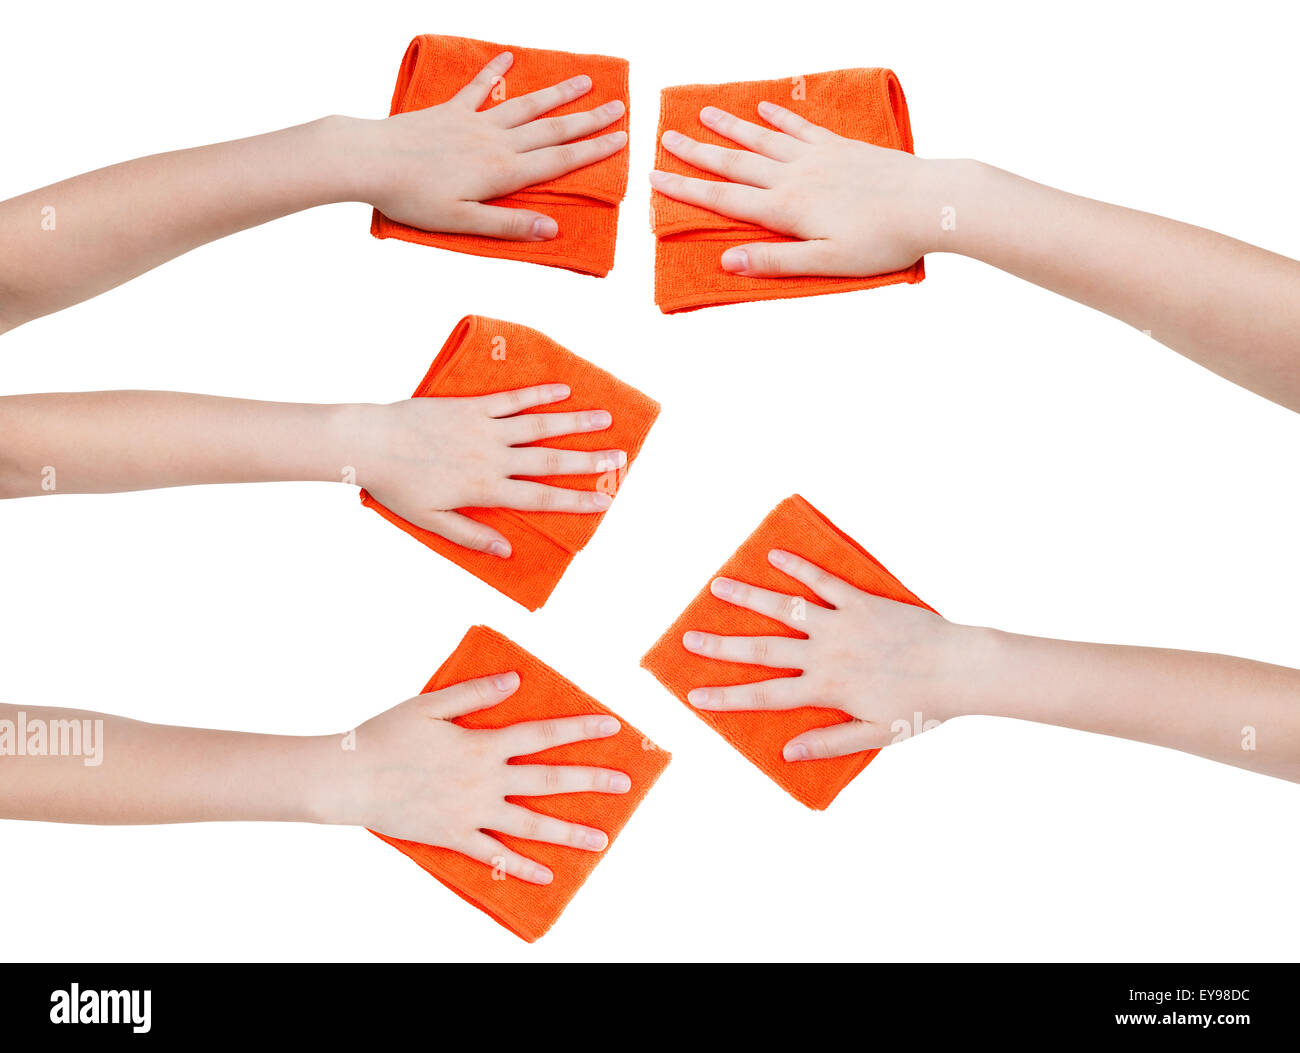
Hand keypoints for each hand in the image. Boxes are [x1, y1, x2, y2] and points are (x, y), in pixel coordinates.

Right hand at [337, 672, 628, 883]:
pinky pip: (494, 855)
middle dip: (591, 780)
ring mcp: (472, 812)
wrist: (347, 779)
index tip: (612, 727)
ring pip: (531, 823)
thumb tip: (516, 680)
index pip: (543, 734)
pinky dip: (521, 867)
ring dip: (569, 831)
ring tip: (601, 839)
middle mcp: (485, 780)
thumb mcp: (431, 703)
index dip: (579, 730)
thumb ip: (476, 692)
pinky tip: (546, 874)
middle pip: (549, 780)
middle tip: (624, 784)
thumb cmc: (385, 735)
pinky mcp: (454, 836)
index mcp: (482, 743)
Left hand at [353, 384, 623, 556]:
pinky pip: (512, 399)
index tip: (604, 501)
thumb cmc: (398, 487)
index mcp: (485, 489)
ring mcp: (484, 428)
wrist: (370, 443)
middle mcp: (492, 457)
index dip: (575, 500)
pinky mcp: (471, 406)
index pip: (541, 498)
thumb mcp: (433, 521)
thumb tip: (507, 553)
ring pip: (539, 425)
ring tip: (605, 417)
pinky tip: (563, 391)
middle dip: (589, 460)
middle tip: (620, 458)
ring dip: (575, 421)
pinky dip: (539, 394)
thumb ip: (472, 536)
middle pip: (550, 460)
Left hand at [359, 52, 626, 239]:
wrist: (370, 160)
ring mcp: (473, 123)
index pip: (559, 161)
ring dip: (557, 94)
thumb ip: (508, 225)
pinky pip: (480, 88)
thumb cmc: (413, 198)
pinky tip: (510, 58)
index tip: (621, 139)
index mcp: (502, 172)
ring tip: (585, 82)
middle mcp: (495, 142)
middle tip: (619, 108)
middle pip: (552, 129)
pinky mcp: (450, 112)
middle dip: (588, 120)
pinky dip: (496, 72)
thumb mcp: (463, 223)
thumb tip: (552, 229)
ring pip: (526, 106)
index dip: (593, 151)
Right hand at [650, 101, 951, 276]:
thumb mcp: (825, 263)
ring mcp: (817, 157)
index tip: (655, 179)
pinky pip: (800, 128)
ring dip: (731, 128)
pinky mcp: (840, 147)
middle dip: (697, 153)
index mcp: (786, 209)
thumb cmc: (882, 242)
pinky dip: (778, 119)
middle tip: (665, 138)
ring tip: (704, 114)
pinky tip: (762, 110)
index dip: (686, 191)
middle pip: (735, 164)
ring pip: (762, 140)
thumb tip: (726, 261)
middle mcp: (794, 177)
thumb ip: (774, 260)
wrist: (929, 202)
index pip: (724, 200)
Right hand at [682, 549, 975, 759]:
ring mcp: (841, 623)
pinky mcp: (861, 601)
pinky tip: (775, 556)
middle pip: (762, 648)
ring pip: (784, 608)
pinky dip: (798, 567)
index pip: (764, 695)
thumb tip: (787, 753)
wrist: (959, 668)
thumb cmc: (921, 707)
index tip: (694, 695)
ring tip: (717, 587)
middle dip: (721, 645)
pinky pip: (823, 580)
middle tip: (689, 638)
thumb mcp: (876, 735)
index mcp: (825, 689)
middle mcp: (825, 653)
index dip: (726, 696)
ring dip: (749, 596)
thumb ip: (829, 743)